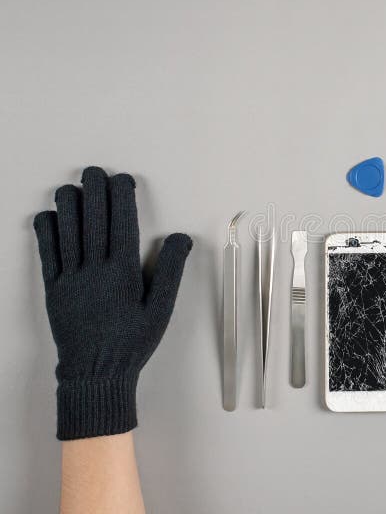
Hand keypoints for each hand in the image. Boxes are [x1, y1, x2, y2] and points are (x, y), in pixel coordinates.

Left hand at [33, 167, 191, 439]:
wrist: (96, 373)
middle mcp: (95, 270)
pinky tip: (47, 217)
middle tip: (94, 171)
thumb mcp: (160, 309)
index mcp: (123, 272)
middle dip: (95, 192)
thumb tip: (180, 238)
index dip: (122, 198)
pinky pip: (48, 255)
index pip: (122, 224)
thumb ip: (169, 271)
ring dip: (68, 207)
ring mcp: (71, 279)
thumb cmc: (132, 342)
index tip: (122, 180)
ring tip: (70, 187)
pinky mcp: (54, 290)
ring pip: (68, 233)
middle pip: (94, 222)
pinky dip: (47, 234)